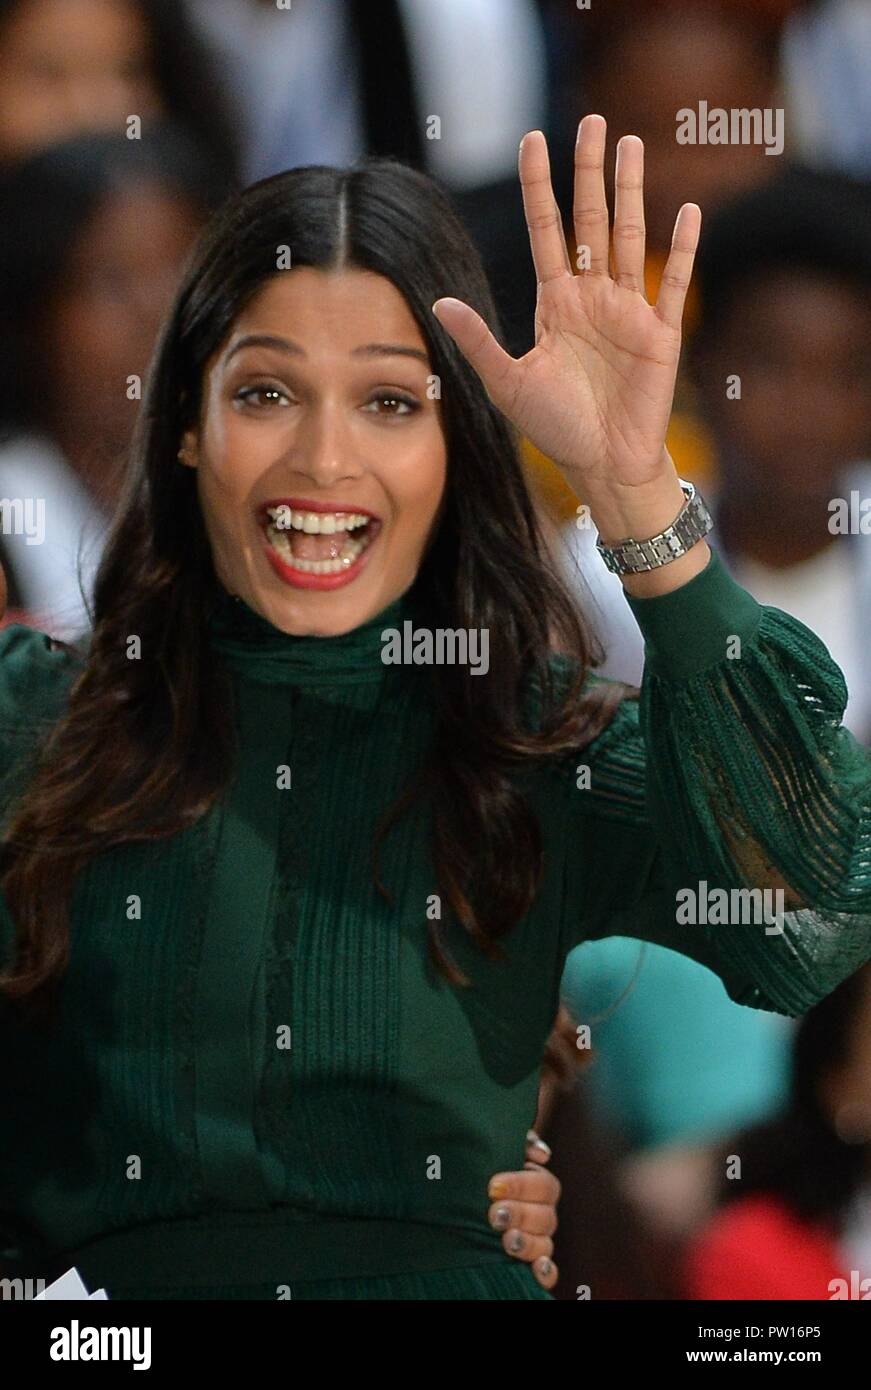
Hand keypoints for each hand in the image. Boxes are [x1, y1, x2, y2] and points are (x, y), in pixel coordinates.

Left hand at [434, 115, 707, 585]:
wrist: (604, 465)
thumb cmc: (556, 429)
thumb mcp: (507, 383)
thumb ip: (478, 341)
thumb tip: (440, 302)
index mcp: (555, 304)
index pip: (545, 231)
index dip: (539, 186)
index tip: (532, 140)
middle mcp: (592, 298)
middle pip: (590, 220)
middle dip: (589, 171)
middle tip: (592, 121)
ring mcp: (628, 311)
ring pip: (630, 236)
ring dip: (631, 191)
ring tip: (631, 143)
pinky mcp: (660, 332)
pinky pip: (672, 282)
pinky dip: (682, 248)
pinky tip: (689, 210)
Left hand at [487, 1129, 559, 1290]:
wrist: (455, 1194)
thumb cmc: (479, 1167)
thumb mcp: (494, 1150)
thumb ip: (519, 1143)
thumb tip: (542, 1154)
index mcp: (537, 1183)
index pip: (544, 1185)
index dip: (522, 1186)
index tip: (492, 1187)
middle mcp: (542, 1213)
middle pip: (545, 1216)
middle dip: (520, 1215)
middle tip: (494, 1215)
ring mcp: (538, 1239)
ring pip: (546, 1244)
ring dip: (528, 1244)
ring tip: (507, 1242)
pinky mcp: (530, 1263)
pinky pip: (547, 1272)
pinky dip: (544, 1273)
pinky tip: (535, 1270)